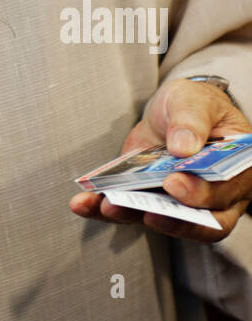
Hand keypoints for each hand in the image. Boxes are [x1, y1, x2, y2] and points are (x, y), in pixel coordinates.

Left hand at [69, 78, 251, 243]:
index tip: (175, 183)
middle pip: (200, 220)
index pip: (227, 192)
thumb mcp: (194, 100)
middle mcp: (215, 195)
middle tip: (143, 208)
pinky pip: (131, 210)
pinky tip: (85, 204)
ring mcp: (181, 202)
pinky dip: (106, 209)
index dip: (202, 194)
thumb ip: (192, 120)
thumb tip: (185, 147)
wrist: (174, 110)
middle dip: (169, 217)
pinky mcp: (151, 199)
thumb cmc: (195, 105)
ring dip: (132, 216)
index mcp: (236, 169)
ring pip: (162, 220)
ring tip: (106, 206)